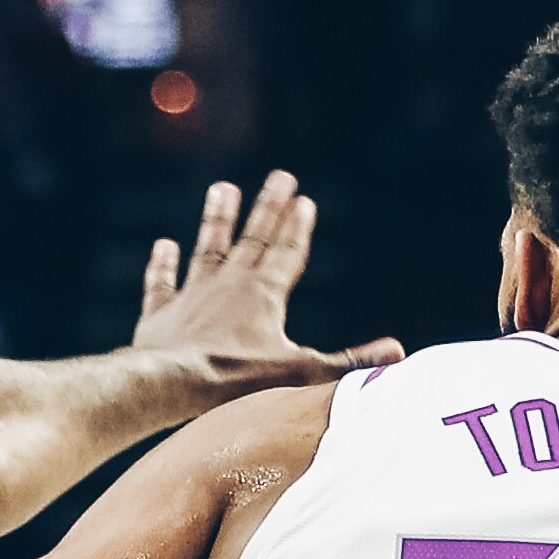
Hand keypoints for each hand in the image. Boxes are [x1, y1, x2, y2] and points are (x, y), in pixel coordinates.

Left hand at [133, 174, 392, 398]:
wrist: (172, 382)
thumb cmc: (236, 379)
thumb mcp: (300, 371)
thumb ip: (348, 360)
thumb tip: (397, 353)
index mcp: (265, 293)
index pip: (287, 252)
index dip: (297, 226)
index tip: (304, 199)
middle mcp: (229, 284)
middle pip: (254, 238)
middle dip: (269, 207)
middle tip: (280, 175)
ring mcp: (193, 294)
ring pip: (209, 247)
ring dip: (217, 218)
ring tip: (223, 188)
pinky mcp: (162, 313)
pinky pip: (163, 282)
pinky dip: (163, 263)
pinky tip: (164, 245)